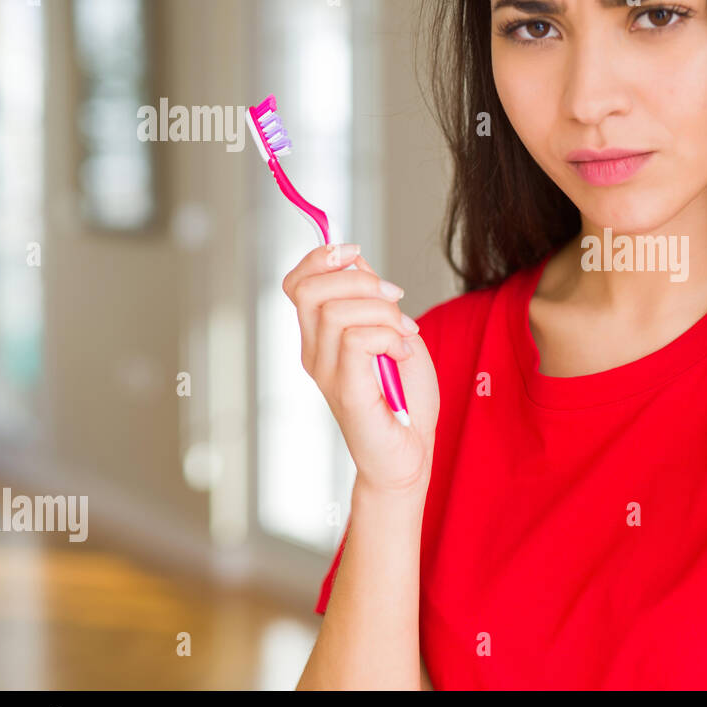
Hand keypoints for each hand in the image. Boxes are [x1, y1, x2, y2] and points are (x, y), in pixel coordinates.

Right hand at [282, 244, 439, 494]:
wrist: (409, 453)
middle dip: (361, 280)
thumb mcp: (393, 332)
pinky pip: (356, 340)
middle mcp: (313, 352)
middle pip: (311, 289)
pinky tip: (402, 353)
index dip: (321, 257)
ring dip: (384, 313)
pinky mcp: (346, 390)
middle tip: (397, 301)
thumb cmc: (404, 399)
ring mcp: (325, 372)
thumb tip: (355, 261)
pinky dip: (388, 337)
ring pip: (338, 311)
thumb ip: (372, 300)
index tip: (356, 252)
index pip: (297, 282)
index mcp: (319, 336)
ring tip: (405, 335)